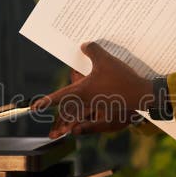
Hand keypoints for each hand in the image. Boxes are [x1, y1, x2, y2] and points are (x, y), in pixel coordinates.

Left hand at [32, 42, 153, 136]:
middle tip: (51, 129)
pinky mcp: (108, 116)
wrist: (141, 95)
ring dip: (69, 126)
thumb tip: (84, 45)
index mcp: (82, 91)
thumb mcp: (106, 60)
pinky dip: (85, 126)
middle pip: (68, 113)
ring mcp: (97, 111)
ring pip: (79, 120)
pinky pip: (92, 122)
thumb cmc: (121, 78)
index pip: (59, 96)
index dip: (45, 101)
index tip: (34, 107)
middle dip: (58, 122)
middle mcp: (87, 103)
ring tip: (61, 131)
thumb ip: (93, 50)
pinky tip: (81, 126)